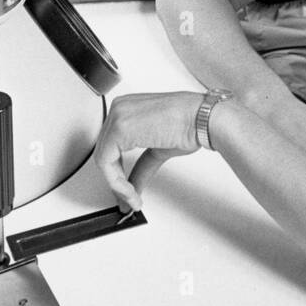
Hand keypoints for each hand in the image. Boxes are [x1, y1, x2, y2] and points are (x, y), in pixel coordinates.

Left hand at [93, 91, 204, 212]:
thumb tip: (134, 183)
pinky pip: (106, 162)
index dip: (117, 170)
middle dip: (116, 180)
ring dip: (117, 184)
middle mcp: (119, 108)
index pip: (111, 144)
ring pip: (104, 159)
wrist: (201, 119)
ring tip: (131, 198)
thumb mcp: (158, 149)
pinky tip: (130, 192)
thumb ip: (141, 166)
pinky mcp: (119, 129)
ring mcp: (118, 117)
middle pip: (105, 152)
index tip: (125, 188)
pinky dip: (117, 182)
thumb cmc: (188, 124)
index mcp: (127, 107)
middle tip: (128, 198)